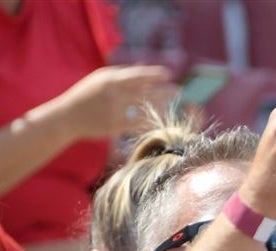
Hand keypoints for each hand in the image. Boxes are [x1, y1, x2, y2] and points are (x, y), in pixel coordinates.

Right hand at [55, 65, 175, 138]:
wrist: (67, 117)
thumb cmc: (86, 94)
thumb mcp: (100, 78)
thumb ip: (122, 74)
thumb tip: (144, 68)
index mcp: (110, 81)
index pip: (137, 76)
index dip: (154, 74)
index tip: (168, 74)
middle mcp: (115, 96)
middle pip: (146, 93)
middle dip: (164, 92)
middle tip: (178, 91)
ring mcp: (116, 113)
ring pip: (145, 109)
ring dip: (160, 106)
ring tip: (170, 104)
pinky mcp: (116, 127)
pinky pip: (139, 123)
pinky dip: (150, 119)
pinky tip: (160, 117)